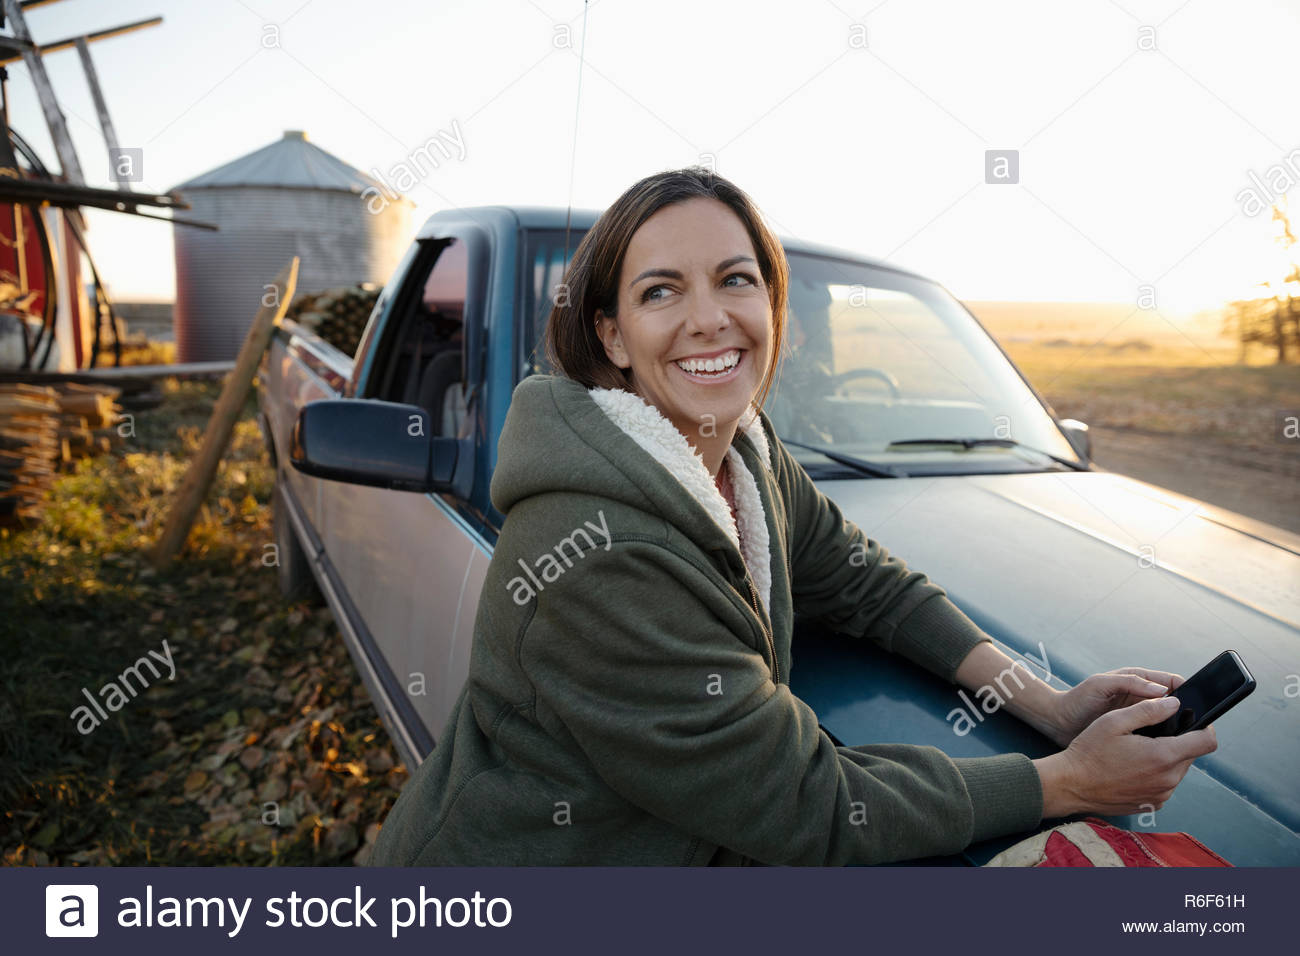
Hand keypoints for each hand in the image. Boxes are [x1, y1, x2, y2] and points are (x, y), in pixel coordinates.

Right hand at [1033, 695, 1216, 817]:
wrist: (1071, 785)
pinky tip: (1133, 766)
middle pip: (1192, 754)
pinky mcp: (1152, 804)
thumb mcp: (1114, 721)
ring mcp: (1161, 795)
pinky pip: (1165, 784)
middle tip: (1152, 732)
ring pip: (1178, 770)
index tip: (1193, 719)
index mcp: (1162, 756)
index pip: (1206, 741)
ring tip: (1138, 749)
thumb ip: (1148, 710)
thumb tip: (1174, 703)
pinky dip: (1156, 773)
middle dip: (1180, 740)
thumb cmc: (1089, 752)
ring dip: (1167, 757)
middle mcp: (1168, 779)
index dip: (1204, 727)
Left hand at [1049, 667, 1184, 746]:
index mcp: (1138, 681)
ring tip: (1181, 742)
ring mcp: (1140, 718)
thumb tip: (1162, 691)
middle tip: (1193, 728)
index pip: (1172, 683)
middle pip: (1175, 705)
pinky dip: (1163, 744)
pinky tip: (1166, 753)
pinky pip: (1158, 740)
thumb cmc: (1077, 699)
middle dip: (1185, 714)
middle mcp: (1143, 699)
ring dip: (1176, 732)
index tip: (1197, 704)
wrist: (1058, 723)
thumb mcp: (1100, 685)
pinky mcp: (1135, 736)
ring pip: (1169, 724)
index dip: (1187, 692)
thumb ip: (1129, 682)